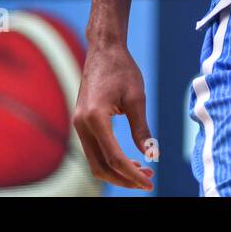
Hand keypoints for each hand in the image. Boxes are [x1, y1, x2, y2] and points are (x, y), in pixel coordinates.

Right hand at [73, 38, 155, 190]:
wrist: (104, 50)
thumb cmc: (122, 69)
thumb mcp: (137, 99)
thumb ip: (142, 129)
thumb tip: (152, 156)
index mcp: (95, 118)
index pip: (114, 158)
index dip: (132, 174)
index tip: (150, 182)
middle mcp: (81, 124)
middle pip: (101, 166)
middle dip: (124, 178)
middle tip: (148, 180)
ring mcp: (78, 124)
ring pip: (95, 161)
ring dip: (118, 171)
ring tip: (143, 171)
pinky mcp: (81, 122)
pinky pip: (94, 150)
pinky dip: (110, 160)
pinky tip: (130, 160)